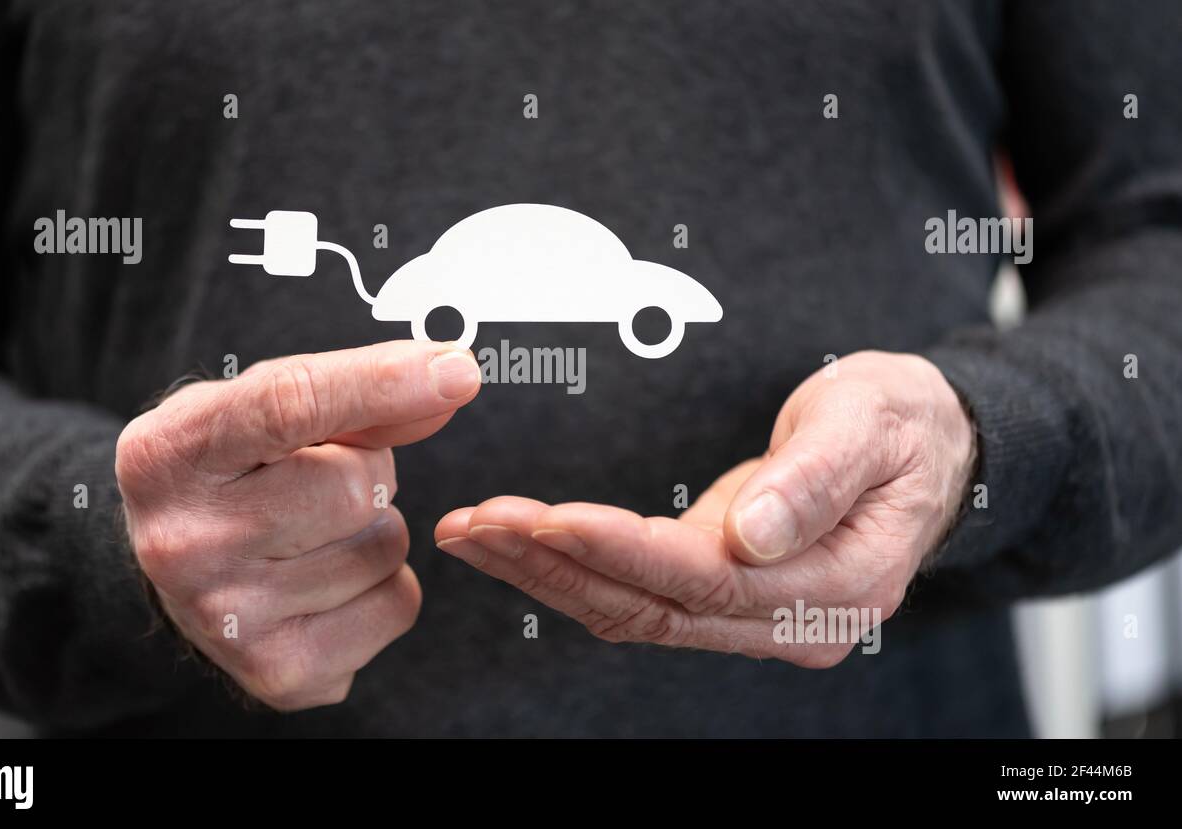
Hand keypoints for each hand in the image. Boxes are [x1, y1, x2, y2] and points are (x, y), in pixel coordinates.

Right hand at [117, 340, 480, 708]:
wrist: (178, 565)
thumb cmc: (230, 468)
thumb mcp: (262, 405)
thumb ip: (353, 389)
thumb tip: (449, 380)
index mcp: (167, 456)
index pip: (287, 406)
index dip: (380, 383)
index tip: (456, 372)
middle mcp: (183, 544)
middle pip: (354, 486)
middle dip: (367, 469)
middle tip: (319, 477)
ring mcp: (230, 619)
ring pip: (386, 546)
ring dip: (376, 527)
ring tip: (315, 529)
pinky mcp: (282, 672)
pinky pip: (400, 605)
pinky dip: (386, 584)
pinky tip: (328, 578)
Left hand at [435, 351, 974, 667]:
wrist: (929, 445)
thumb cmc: (905, 424)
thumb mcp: (873, 423)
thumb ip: (816, 478)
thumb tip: (753, 534)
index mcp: (838, 585)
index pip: (708, 579)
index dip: (621, 551)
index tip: (545, 519)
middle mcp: (788, 619)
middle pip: (652, 606)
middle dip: (553, 566)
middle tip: (475, 524)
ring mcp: (753, 613)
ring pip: (631, 608)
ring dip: (546, 574)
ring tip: (472, 532)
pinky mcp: (722, 592)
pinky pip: (636, 593)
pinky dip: (571, 569)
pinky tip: (518, 544)